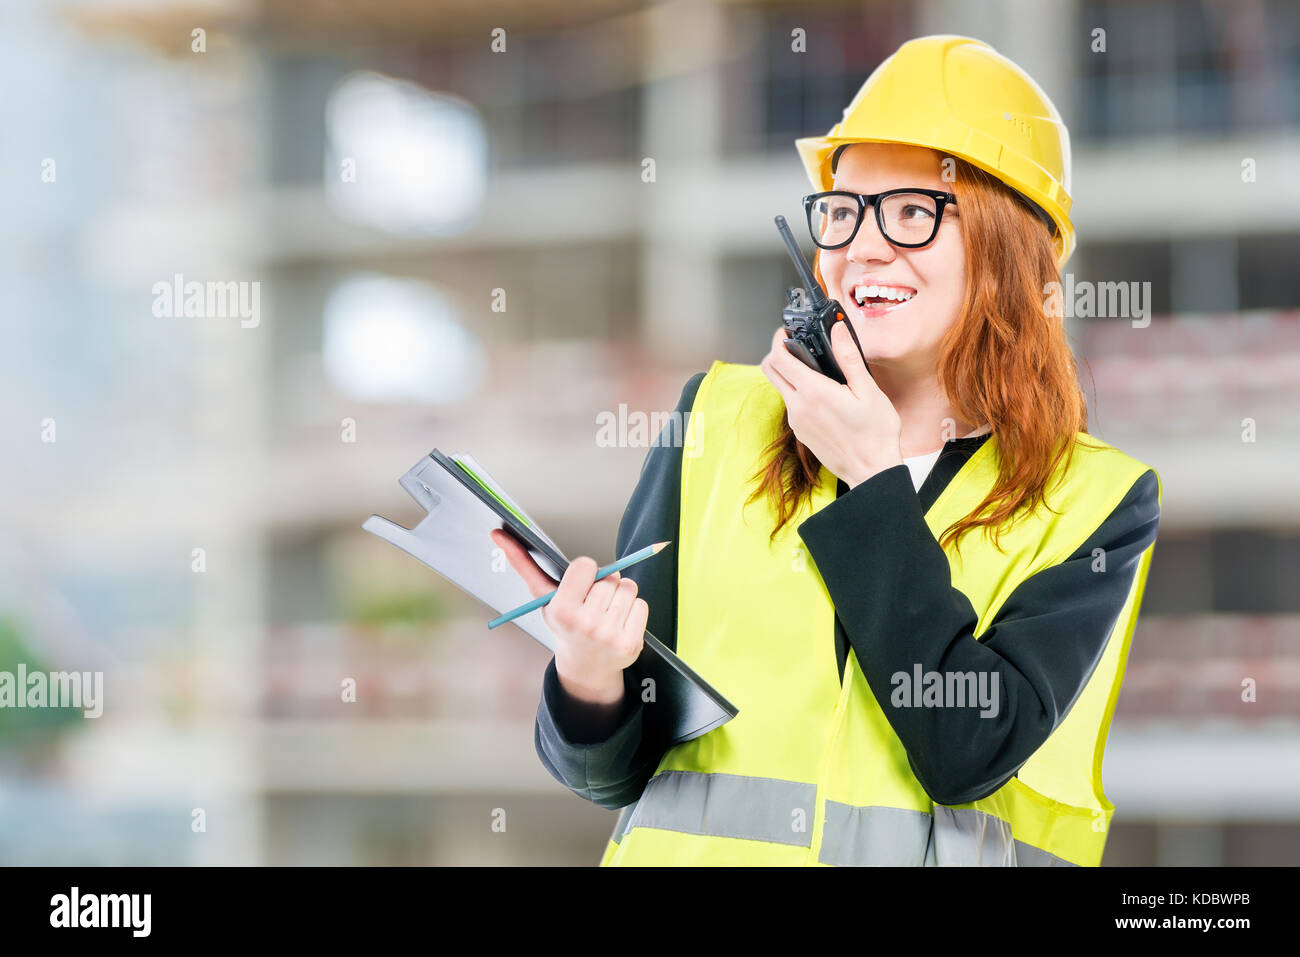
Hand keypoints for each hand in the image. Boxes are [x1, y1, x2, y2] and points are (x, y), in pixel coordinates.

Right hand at [489, 528, 646, 705]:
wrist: (585, 665)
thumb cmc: (564, 624)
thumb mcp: (543, 596)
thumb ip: (523, 563)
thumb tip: (498, 534)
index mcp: (562, 610)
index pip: (586, 565)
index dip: (586, 570)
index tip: (581, 583)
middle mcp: (585, 624)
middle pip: (610, 577)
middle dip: (604, 584)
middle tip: (594, 601)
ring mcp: (609, 635)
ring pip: (628, 588)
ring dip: (621, 595)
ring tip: (606, 610)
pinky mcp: (630, 643)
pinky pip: (641, 605)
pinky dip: (634, 609)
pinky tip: (619, 621)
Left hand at [759, 322, 902, 487]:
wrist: (871, 471)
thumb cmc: (875, 433)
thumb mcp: (868, 390)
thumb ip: (848, 357)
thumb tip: (838, 329)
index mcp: (814, 392)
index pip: (778, 358)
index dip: (779, 339)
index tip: (787, 331)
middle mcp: (798, 407)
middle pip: (770, 370)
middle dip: (777, 353)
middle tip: (796, 346)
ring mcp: (797, 421)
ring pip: (780, 388)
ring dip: (788, 373)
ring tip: (816, 369)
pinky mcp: (800, 432)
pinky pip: (791, 405)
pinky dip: (798, 392)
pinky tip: (821, 393)